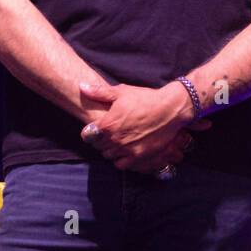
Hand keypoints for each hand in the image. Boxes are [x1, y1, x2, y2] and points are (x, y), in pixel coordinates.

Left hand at [78, 81, 210, 173]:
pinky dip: (120, 159)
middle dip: (100, 140)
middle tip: (107, 134)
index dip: (90, 131)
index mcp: (108, 124)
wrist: (170, 109)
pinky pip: (122, 164)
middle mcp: (115, 139)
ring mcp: (127, 149)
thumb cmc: (145, 99)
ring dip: (110, 150)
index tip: (95, 128)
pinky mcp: (138, 156)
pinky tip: (125, 151)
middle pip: (98, 146)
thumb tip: (81, 86)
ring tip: (116, 142)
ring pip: (109, 155)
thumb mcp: (121, 92)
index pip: (87, 135)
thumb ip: (99, 92)